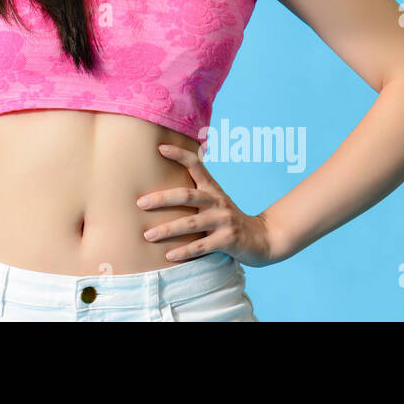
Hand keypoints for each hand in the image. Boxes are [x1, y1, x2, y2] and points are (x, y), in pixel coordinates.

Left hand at [135, 143, 283, 267]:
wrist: (263, 239)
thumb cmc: (228, 220)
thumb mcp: (215, 202)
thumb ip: (195, 194)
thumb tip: (161, 188)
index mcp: (213, 189)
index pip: (197, 165)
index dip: (179, 154)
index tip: (160, 148)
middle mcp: (218, 201)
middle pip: (187, 195)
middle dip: (161, 199)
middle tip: (140, 203)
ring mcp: (224, 221)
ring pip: (191, 223)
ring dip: (167, 230)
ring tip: (148, 235)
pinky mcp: (228, 241)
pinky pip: (201, 246)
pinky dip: (184, 251)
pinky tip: (168, 256)